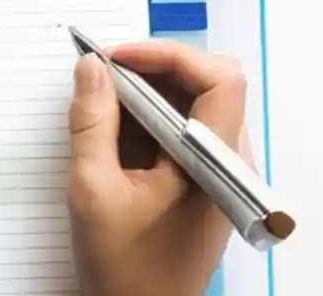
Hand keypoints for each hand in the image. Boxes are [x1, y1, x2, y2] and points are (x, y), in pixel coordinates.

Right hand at [66, 39, 251, 295]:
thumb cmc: (124, 267)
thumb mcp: (93, 190)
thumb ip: (91, 123)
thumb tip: (92, 69)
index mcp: (215, 165)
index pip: (219, 80)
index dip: (169, 55)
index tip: (118, 58)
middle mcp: (230, 164)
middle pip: (208, 85)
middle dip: (153, 69)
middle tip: (102, 74)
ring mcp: (220, 171)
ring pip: (195, 104)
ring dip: (149, 92)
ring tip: (103, 102)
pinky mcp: (206, 179)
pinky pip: (186, 129)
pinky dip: (150, 118)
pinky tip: (115, 130)